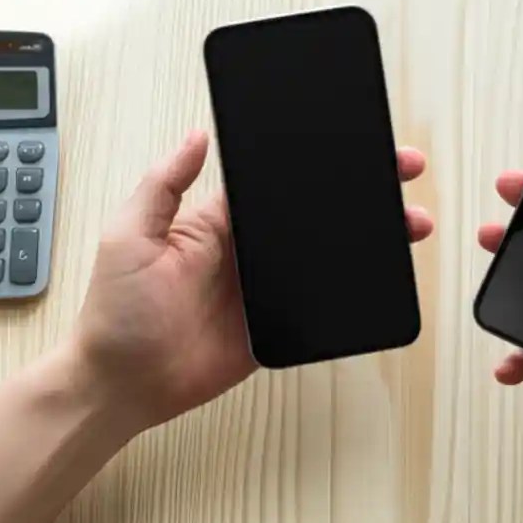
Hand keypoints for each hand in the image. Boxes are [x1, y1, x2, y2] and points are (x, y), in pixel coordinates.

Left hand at [73, 131, 433, 431]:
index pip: (276, 182)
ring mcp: (263, 288)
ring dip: (368, 239)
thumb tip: (194, 136)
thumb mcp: (127, 235)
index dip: (316, 162)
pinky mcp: (274, 325)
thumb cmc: (114, 312)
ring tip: (409, 225)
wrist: (121, 385)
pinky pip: (320, 304)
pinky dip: (352, 290)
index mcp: (217, 221)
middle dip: (360, 192)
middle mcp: (246, 250)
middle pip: (314, 213)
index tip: (352, 144)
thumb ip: (162, 185)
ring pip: (326, 255)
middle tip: (400, 173)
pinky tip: (380, 274)